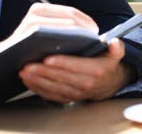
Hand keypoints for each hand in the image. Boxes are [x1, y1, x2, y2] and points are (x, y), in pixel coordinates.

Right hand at [0, 3, 98, 62]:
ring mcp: (30, 27)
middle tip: (95, 40)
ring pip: (64, 30)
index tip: (96, 31)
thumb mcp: (41, 29)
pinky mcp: (28, 42)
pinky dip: (66, 48)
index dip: (86, 21)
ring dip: (79, 38)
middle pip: (69, 19)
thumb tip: (88, 30)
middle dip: (85, 30)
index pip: (71, 12)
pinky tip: (73, 55)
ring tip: (88, 46)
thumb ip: (57, 25)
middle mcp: (35, 14)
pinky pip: (53, 44)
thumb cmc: (26, 44)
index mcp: (40, 9)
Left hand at [18, 38, 132, 102]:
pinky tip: (28, 81)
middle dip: (43, 72)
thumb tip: (115, 42)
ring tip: (24, 71)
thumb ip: (117, 48)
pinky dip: (38, 89)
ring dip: (37, 80)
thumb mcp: (116, 54)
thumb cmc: (108, 64)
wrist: (110, 84)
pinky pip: (51, 95)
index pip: (76, 66)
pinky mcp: (67, 98)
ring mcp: (75, 93)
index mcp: (96, 71)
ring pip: (53, 87)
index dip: (62, 63)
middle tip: (28, 64)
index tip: (48, 58)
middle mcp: (85, 84)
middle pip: (61, 77)